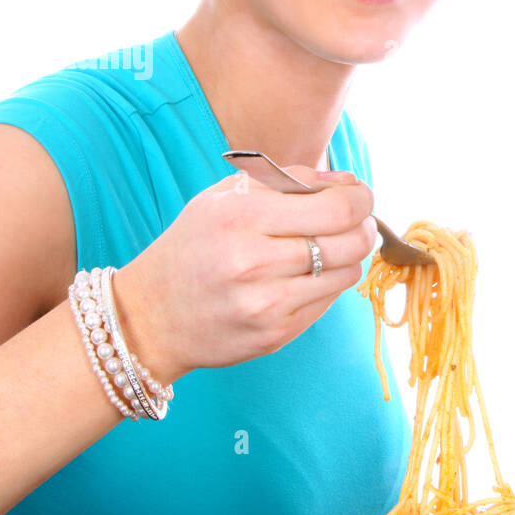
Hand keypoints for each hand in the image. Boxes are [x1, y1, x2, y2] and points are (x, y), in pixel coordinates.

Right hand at [111, 167, 376, 384]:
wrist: (150, 316)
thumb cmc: (193, 246)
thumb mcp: (224, 197)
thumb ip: (286, 179)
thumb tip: (347, 180)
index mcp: (241, 217)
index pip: (336, 207)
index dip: (361, 198)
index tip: (360, 195)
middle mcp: (254, 263)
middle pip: (350, 241)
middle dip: (363, 226)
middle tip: (356, 221)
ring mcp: (266, 305)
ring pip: (347, 273)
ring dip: (349, 257)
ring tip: (329, 247)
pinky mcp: (275, 335)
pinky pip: (327, 302)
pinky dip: (327, 284)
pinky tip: (304, 276)